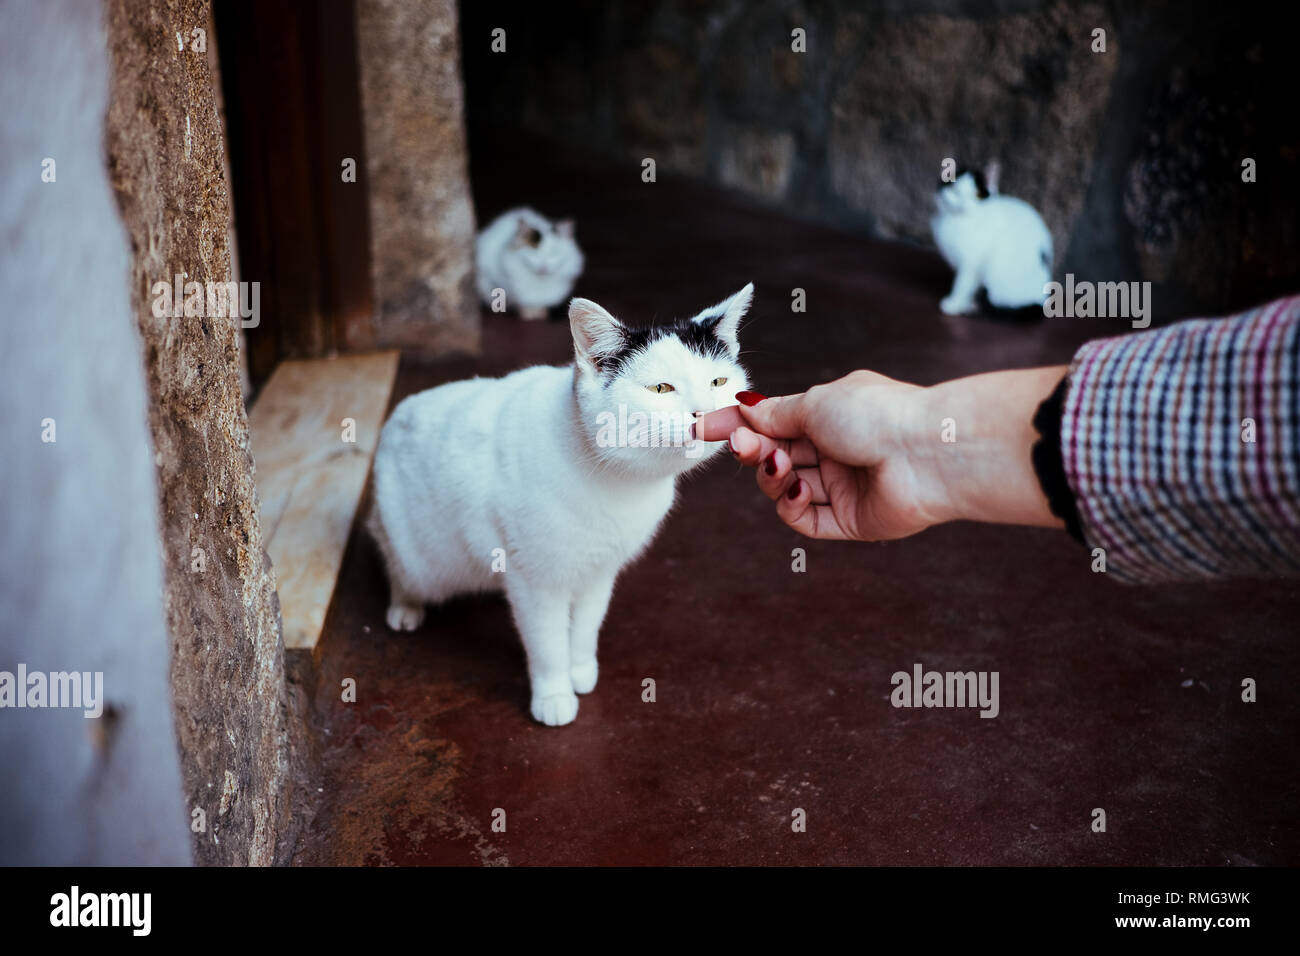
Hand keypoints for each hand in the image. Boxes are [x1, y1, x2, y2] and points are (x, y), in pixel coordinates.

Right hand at [695, 367, 1067, 540]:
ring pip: (784, 487)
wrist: (928, 453)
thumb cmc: (879, 415)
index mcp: (831, 414)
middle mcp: (835, 450)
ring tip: (777, 462)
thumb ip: (775, 414)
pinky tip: (793, 489)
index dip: (738, 425)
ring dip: (772, 475)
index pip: (773, 421)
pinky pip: (804, 518)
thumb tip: (743, 408)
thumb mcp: (816, 403)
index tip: (703, 427)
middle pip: (776, 455)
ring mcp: (842, 487)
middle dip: (754, 450)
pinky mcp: (849, 521)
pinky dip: (790, 505)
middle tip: (741, 445)